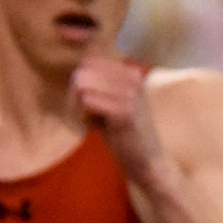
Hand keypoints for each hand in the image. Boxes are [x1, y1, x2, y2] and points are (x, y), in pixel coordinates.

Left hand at [73, 54, 167, 186]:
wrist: (148, 160)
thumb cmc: (127, 132)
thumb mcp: (116, 101)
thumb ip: (100, 84)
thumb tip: (78, 67)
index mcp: (131, 73)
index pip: (90, 62)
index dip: (80, 81)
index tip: (85, 101)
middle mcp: (133, 78)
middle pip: (83, 72)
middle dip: (74, 93)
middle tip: (82, 114)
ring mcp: (130, 94)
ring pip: (82, 84)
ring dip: (76, 105)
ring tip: (87, 121)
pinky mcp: (124, 112)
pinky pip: (86, 100)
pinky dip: (82, 115)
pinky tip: (92, 127)